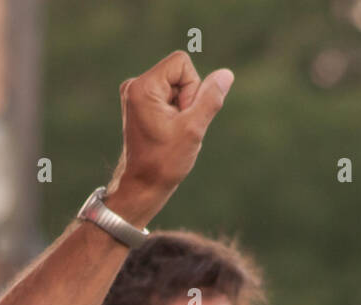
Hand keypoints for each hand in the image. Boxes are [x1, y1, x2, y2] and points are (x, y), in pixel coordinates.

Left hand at [106, 50, 233, 224]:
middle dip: (188, 99)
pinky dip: (176, 113)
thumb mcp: (193, 129)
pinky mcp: (140, 104)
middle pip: (180, 73)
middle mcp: (134, 86)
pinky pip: (170, 97)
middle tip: (177, 127)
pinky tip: (168, 132)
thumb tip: (226, 74)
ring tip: (172, 132)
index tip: (182, 116)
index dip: (192, 88)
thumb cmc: (164, 162)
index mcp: (142, 87)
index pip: (182, 62)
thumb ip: (211, 98)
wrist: (142, 186)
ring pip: (177, 86)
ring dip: (183, 108)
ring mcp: (136, 95)